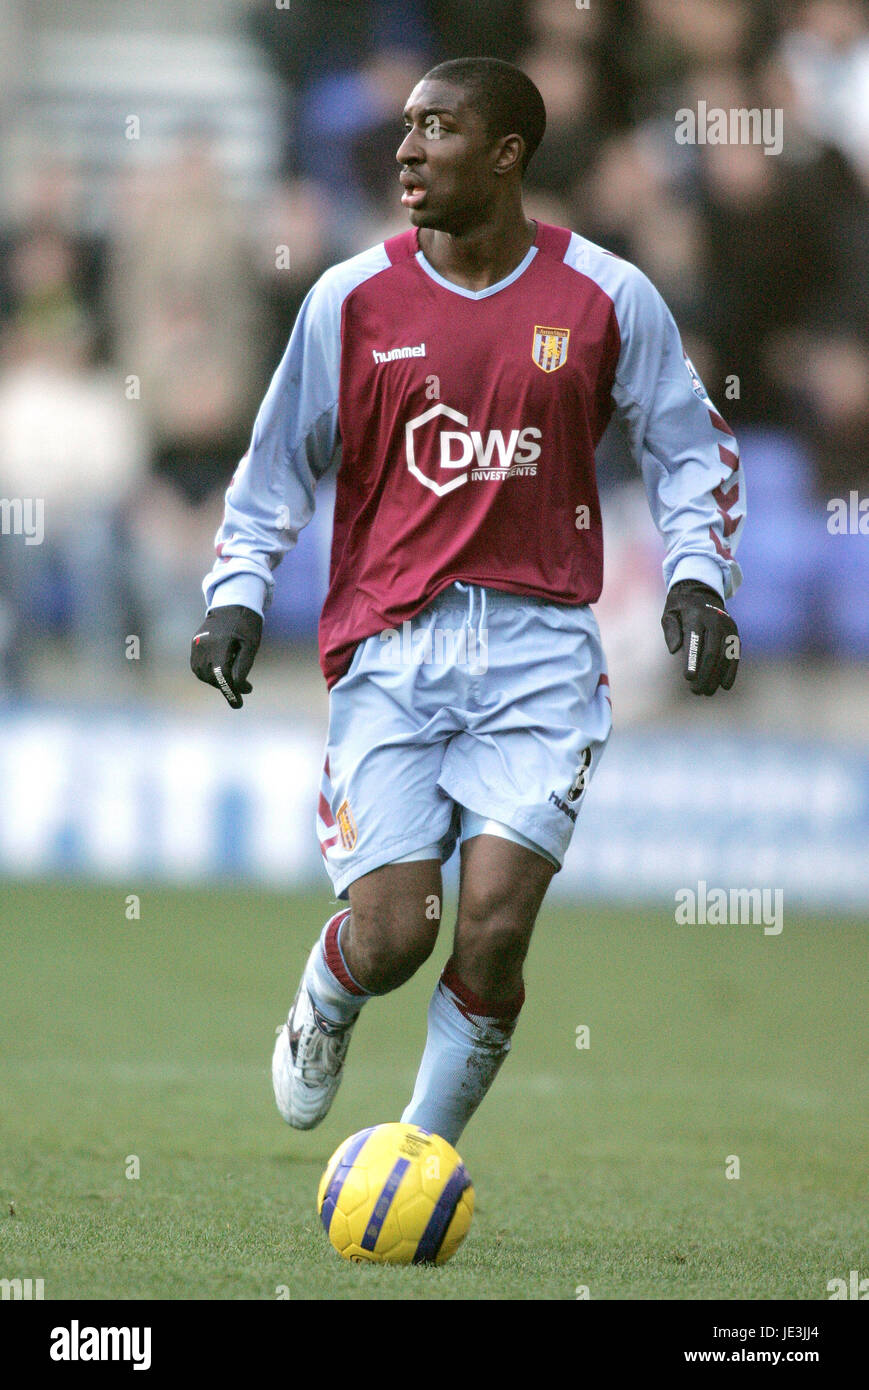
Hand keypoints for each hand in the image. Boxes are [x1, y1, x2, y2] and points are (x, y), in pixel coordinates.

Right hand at [190, 604, 262, 708]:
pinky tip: (222, 671)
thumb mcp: (251, 644)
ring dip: (218, 682)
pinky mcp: (194, 644)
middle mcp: (204, 645)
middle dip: (228, 687)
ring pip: (204, 675)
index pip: (222, 676)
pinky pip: (198, 667)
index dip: (231, 692)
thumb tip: (238, 686)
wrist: (232, 604)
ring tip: (234, 677)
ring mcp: (196, 645)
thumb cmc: (246, 625)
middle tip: (245, 688)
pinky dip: (209, 674)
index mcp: (221, 644)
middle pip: (213, 678)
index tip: (239, 704)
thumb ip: (244, 665)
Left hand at [661, 580, 738, 695]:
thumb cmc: (680, 608)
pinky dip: (731, 670)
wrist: (702, 591)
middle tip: (696, 691)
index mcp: (696, 616)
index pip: (695, 640)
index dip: (692, 660)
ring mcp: (727, 626)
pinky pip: (735, 654)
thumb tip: (674, 650)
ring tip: (707, 692)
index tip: (688, 678)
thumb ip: (670, 630)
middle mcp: (715, 620)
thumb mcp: (669, 613)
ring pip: (725, 655)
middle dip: (705, 674)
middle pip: (712, 651)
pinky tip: (725, 685)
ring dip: (717, 676)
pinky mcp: (734, 633)